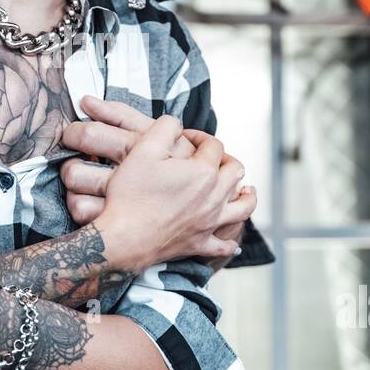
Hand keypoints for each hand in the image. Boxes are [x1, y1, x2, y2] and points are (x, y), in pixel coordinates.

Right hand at [87, 113, 256, 270]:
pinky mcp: (200, 244)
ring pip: (243, 207)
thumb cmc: (131, 195)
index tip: (185, 137)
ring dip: (246, 195)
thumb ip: (165, 127)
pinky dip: (230, 242)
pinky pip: (223, 244)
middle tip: (210, 158)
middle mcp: (214, 197)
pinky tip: (232, 241)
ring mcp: (209, 222)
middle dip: (225, 159)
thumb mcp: (143, 149)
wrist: (123, 238)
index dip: (200, 136)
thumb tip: (176, 124)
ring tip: (246, 190)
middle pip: (235, 171)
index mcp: (203, 172)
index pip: (214, 145)